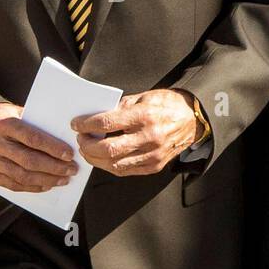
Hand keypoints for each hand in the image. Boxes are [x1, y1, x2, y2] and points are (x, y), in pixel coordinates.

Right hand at [0, 103, 76, 191]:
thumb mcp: (14, 112)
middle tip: (71, 169)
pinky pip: (12, 184)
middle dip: (54, 167)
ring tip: (63, 179)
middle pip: (28, 160)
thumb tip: (63, 138)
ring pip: (21, 175)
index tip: (69, 154)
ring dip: (46, 179)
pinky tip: (47, 185)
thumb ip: (34, 123)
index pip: (31, 137)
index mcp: (0, 122)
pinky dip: (32, 186)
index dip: (52, 147)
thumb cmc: (1, 119)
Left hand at [70, 89, 199, 175]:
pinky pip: (124, 170)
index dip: (87, 125)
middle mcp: (149, 137)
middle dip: (87, 145)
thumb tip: (94, 117)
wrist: (192, 121)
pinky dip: (108, 165)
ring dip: (94, 158)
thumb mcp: (143, 97)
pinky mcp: (154, 167)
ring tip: (87, 149)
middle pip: (108, 149)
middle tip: (80, 139)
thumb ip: (119, 108)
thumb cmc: (165, 105)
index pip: (108, 123)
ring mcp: (152, 155)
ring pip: (114, 164)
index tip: (76, 124)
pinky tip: (101, 158)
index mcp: (145, 116)